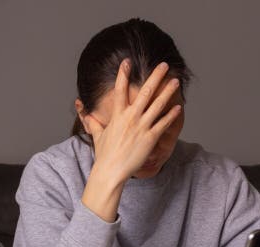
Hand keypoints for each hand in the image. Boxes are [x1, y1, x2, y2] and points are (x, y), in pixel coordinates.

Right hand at [80, 60, 182, 220]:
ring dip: (168, 92)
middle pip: (145, 92)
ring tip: (175, 81)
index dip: (123, 74)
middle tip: (163, 65)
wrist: (110, 171)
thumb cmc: (104, 154)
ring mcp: (141, 127)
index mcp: (117, 116)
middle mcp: (130, 118)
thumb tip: (81, 111)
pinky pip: (163, 123)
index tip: (127, 62)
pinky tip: (178, 107)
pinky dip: (171, 115)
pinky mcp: (150, 138)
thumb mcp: (97, 134)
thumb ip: (92, 121)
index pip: (120, 90)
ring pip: (158, 105)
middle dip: (155, 77)